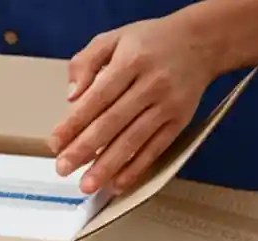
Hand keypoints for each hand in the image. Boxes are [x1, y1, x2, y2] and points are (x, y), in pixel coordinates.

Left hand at [50, 14, 221, 194]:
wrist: (202, 41)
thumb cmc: (150, 42)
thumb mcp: (113, 39)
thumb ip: (85, 63)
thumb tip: (71, 96)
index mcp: (131, 62)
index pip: (97, 98)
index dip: (74, 123)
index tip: (54, 143)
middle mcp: (151, 85)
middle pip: (113, 122)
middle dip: (85, 149)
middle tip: (63, 169)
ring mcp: (168, 105)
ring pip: (134, 139)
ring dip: (108, 166)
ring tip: (87, 185)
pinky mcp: (180, 121)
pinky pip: (156, 148)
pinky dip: (137, 168)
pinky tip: (118, 183)